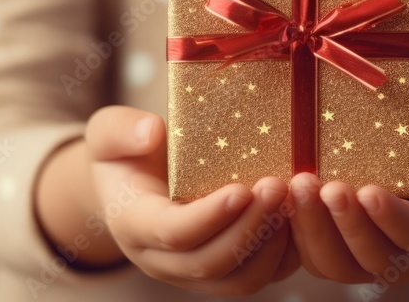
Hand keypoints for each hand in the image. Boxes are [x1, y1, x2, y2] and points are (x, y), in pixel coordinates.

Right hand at [83, 106, 299, 293]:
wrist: (135, 186)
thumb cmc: (127, 154)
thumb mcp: (109, 133)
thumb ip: (121, 130)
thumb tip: (152, 131)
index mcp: (135, 225)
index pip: (174, 234)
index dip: (210, 216)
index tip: (242, 189)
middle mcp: (163, 261)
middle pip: (211, 263)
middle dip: (249, 228)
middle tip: (277, 186)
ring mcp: (196, 273)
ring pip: (240, 279)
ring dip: (272, 245)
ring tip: (292, 200)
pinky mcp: (226, 273)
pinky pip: (261, 276)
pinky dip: (285, 253)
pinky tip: (299, 215)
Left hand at [288, 120, 408, 284]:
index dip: (392, 220)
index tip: (368, 190)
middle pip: (372, 259)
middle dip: (343, 225)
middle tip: (321, 185)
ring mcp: (374, 259)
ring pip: (336, 265)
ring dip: (312, 230)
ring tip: (296, 185)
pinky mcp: (344, 252)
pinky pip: (314, 256)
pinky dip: (294, 233)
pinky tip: (279, 196)